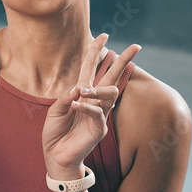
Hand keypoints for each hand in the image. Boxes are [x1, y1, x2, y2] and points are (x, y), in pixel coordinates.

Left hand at [42, 34, 141, 178]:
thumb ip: (66, 98)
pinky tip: (76, 105)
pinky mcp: (99, 128)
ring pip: (109, 92)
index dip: (97, 51)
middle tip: (137, 46)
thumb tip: (79, 87)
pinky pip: (97, 111)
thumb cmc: (55, 133)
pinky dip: (85, 106)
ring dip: (96, 89)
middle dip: (123, 60)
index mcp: (82, 93)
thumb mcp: (55, 111)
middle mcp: (94, 101)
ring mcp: (99, 114)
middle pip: (112, 76)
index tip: (104, 35)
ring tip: (81, 92)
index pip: (92, 67)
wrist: (56, 156)